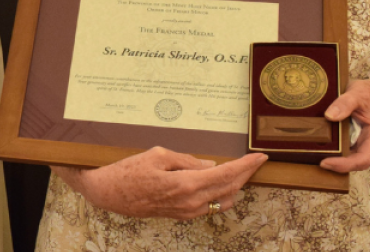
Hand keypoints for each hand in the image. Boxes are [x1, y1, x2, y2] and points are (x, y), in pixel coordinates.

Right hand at [52, 146, 267, 219]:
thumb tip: (210, 165)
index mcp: (186, 185)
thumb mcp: (158, 155)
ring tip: (242, 171)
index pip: (226, 175)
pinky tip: (221, 184)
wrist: (108, 193)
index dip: (246, 165)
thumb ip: (187, 161)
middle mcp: (190, 203)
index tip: (261, 157)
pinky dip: (221, 194)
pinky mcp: (180, 215)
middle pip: (229, 189)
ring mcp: (186, 212)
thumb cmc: (128, 171)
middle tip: (256, 161)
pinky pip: (209, 206)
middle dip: (246, 174)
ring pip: (222, 200)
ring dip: (235, 186)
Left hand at [320, 79, 369, 172]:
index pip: (363, 158)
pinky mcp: (355, 141)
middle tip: (314, 161)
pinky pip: (345, 150)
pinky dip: (333, 151)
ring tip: (313, 156)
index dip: (345, 164)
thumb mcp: (359, 93)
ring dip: (333, 160)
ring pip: (349, 158)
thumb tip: (330, 116)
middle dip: (336, 165)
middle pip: (355, 162)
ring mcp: (363, 144)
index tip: (325, 162)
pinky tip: (318, 148)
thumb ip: (345, 103)